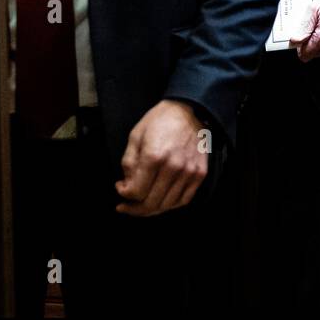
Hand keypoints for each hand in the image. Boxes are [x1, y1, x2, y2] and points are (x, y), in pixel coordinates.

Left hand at [115, 100, 207, 216]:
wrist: (189, 110)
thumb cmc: (160, 121)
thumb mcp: (136, 136)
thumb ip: (128, 163)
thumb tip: (126, 186)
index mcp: (154, 156)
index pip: (136, 191)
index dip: (124, 194)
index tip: (120, 188)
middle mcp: (173, 167)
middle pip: (151, 203)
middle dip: (134, 208)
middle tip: (126, 205)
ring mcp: (188, 172)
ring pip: (167, 205)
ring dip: (151, 209)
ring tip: (142, 204)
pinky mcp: (199, 174)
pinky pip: (184, 200)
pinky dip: (170, 205)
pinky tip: (161, 200)